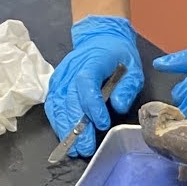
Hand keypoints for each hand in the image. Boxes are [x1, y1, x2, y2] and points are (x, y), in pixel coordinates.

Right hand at [45, 16, 142, 156]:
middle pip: (69, 99)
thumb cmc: (118, 55)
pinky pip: (52, 105)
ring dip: (63, 128)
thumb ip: (128, 86)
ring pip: (57, 104)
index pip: (86, 83)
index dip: (92, 105)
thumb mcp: (133, 67)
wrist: (100, 37)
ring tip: (74, 148)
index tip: (102, 124)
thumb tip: (118, 106)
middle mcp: (71, 69)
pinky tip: (64, 137)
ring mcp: (60, 77)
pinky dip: (57, 122)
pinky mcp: (55, 84)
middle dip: (76, 127)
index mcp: (92, 61)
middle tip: (85, 148)